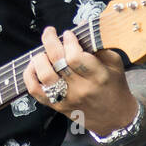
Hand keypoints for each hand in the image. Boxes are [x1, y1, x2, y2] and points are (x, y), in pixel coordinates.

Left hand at [22, 26, 138, 136]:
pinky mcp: (56, 106)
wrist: (115, 118)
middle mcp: (80, 89)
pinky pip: (35, 90)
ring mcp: (66, 99)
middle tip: (50, 32)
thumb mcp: (115, 64)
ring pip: (45, 76)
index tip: (68, 34)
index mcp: (97, 77)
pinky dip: (29, 75)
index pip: (75, 57)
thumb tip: (82, 26)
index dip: (68, 41)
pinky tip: (34, 65)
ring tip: (43, 51)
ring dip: (40, 58)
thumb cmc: (115, 87)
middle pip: (58, 62)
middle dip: (50, 42)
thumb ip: (98, 46)